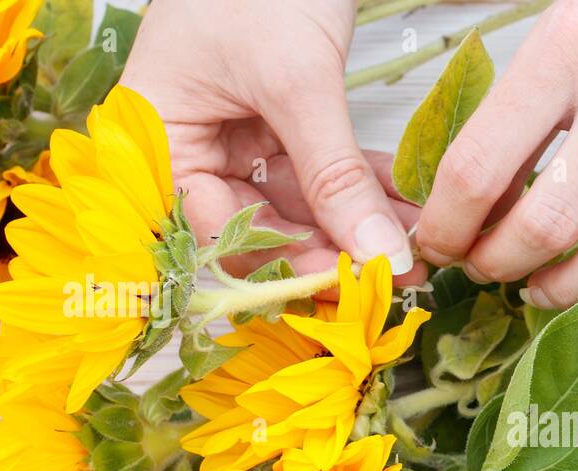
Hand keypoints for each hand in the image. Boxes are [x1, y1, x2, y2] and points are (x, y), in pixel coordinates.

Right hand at [121, 0, 422, 285]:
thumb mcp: (297, 82)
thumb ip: (336, 177)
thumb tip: (379, 257)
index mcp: (158, 141)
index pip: (218, 231)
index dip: (283, 263)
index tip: (348, 281)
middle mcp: (191, 149)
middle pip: (260, 228)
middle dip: (331, 248)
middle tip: (393, 271)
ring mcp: (236, 138)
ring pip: (301, 207)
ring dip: (359, 224)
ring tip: (419, 243)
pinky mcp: (278, 124)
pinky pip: (322, 174)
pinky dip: (364, 188)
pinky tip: (409, 207)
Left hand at [416, 0, 577, 308]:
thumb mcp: (574, 2)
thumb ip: (522, 82)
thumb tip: (475, 175)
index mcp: (572, 44)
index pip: (479, 168)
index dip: (445, 226)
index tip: (436, 243)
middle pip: (544, 227)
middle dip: (497, 265)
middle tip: (484, 270)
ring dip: (566, 291)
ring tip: (542, 289)